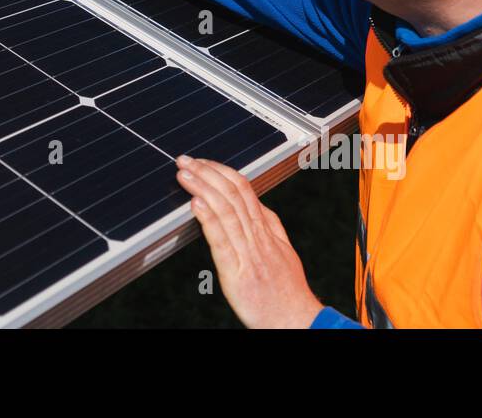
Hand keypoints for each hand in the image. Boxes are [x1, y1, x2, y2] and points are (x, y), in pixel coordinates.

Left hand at [176, 155, 324, 328]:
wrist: (297, 321)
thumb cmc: (288, 291)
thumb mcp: (284, 251)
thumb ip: (269, 226)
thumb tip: (256, 204)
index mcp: (267, 229)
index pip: (244, 189)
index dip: (221, 171)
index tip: (203, 161)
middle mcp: (258, 237)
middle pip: (233, 194)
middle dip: (207, 173)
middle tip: (185, 160)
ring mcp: (248, 253)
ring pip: (226, 211)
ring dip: (202, 188)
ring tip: (184, 174)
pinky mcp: (238, 273)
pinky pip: (222, 242)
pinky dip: (208, 220)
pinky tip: (195, 204)